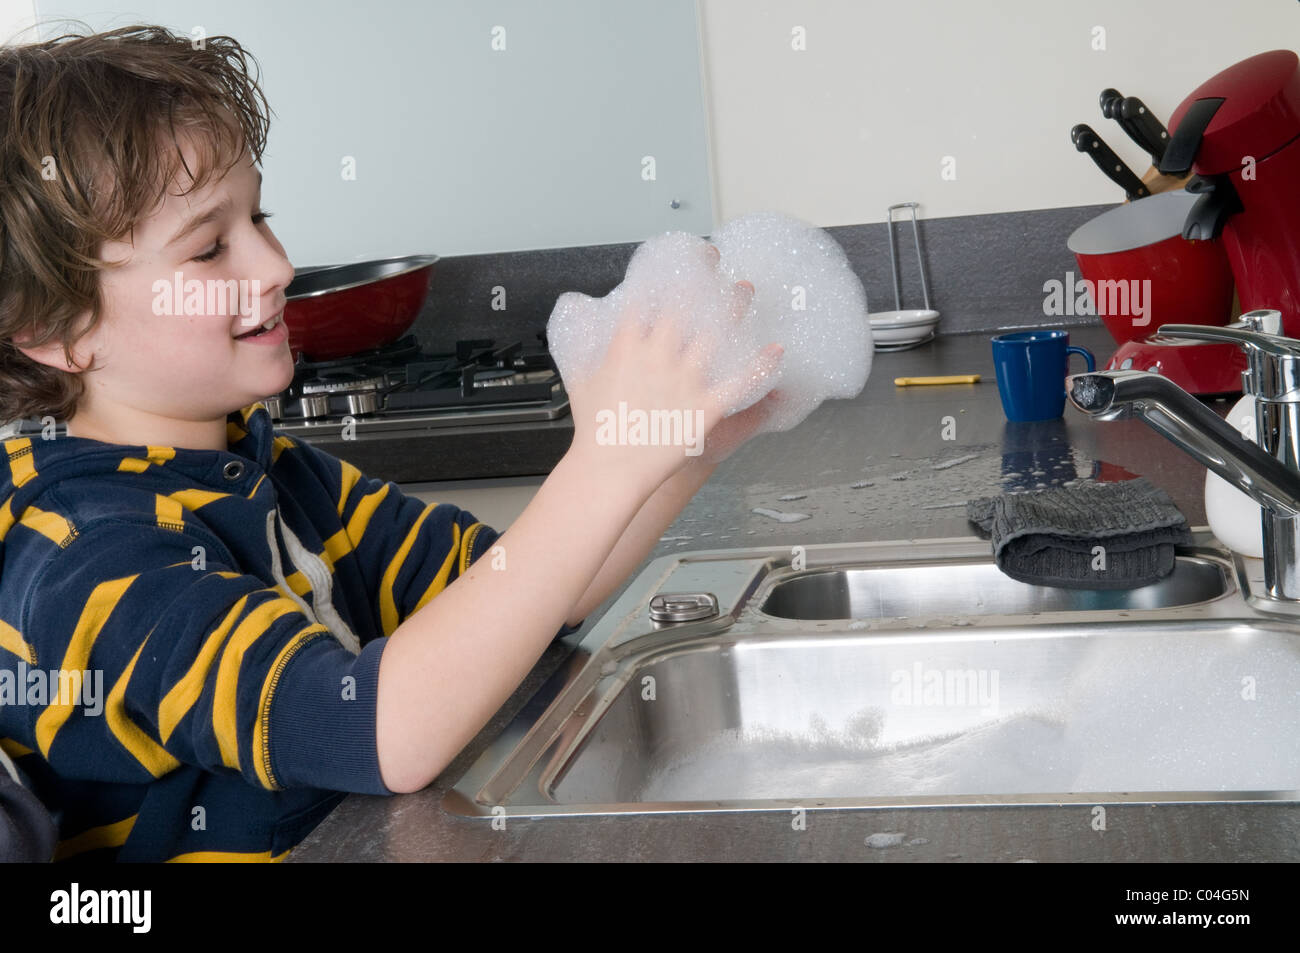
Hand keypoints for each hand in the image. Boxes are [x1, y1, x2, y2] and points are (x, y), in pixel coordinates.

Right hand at [565, 247, 783, 495]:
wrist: (610, 469)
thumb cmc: (594, 431)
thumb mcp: (581, 380)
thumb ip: (586, 350)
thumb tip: (582, 326)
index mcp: (628, 346)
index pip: (647, 298)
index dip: (664, 273)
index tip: (676, 257)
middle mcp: (659, 356)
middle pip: (685, 306)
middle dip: (702, 279)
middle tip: (714, 259)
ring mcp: (685, 380)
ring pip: (716, 334)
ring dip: (733, 309)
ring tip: (744, 289)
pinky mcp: (705, 407)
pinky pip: (739, 382)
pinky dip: (760, 367)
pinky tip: (775, 351)